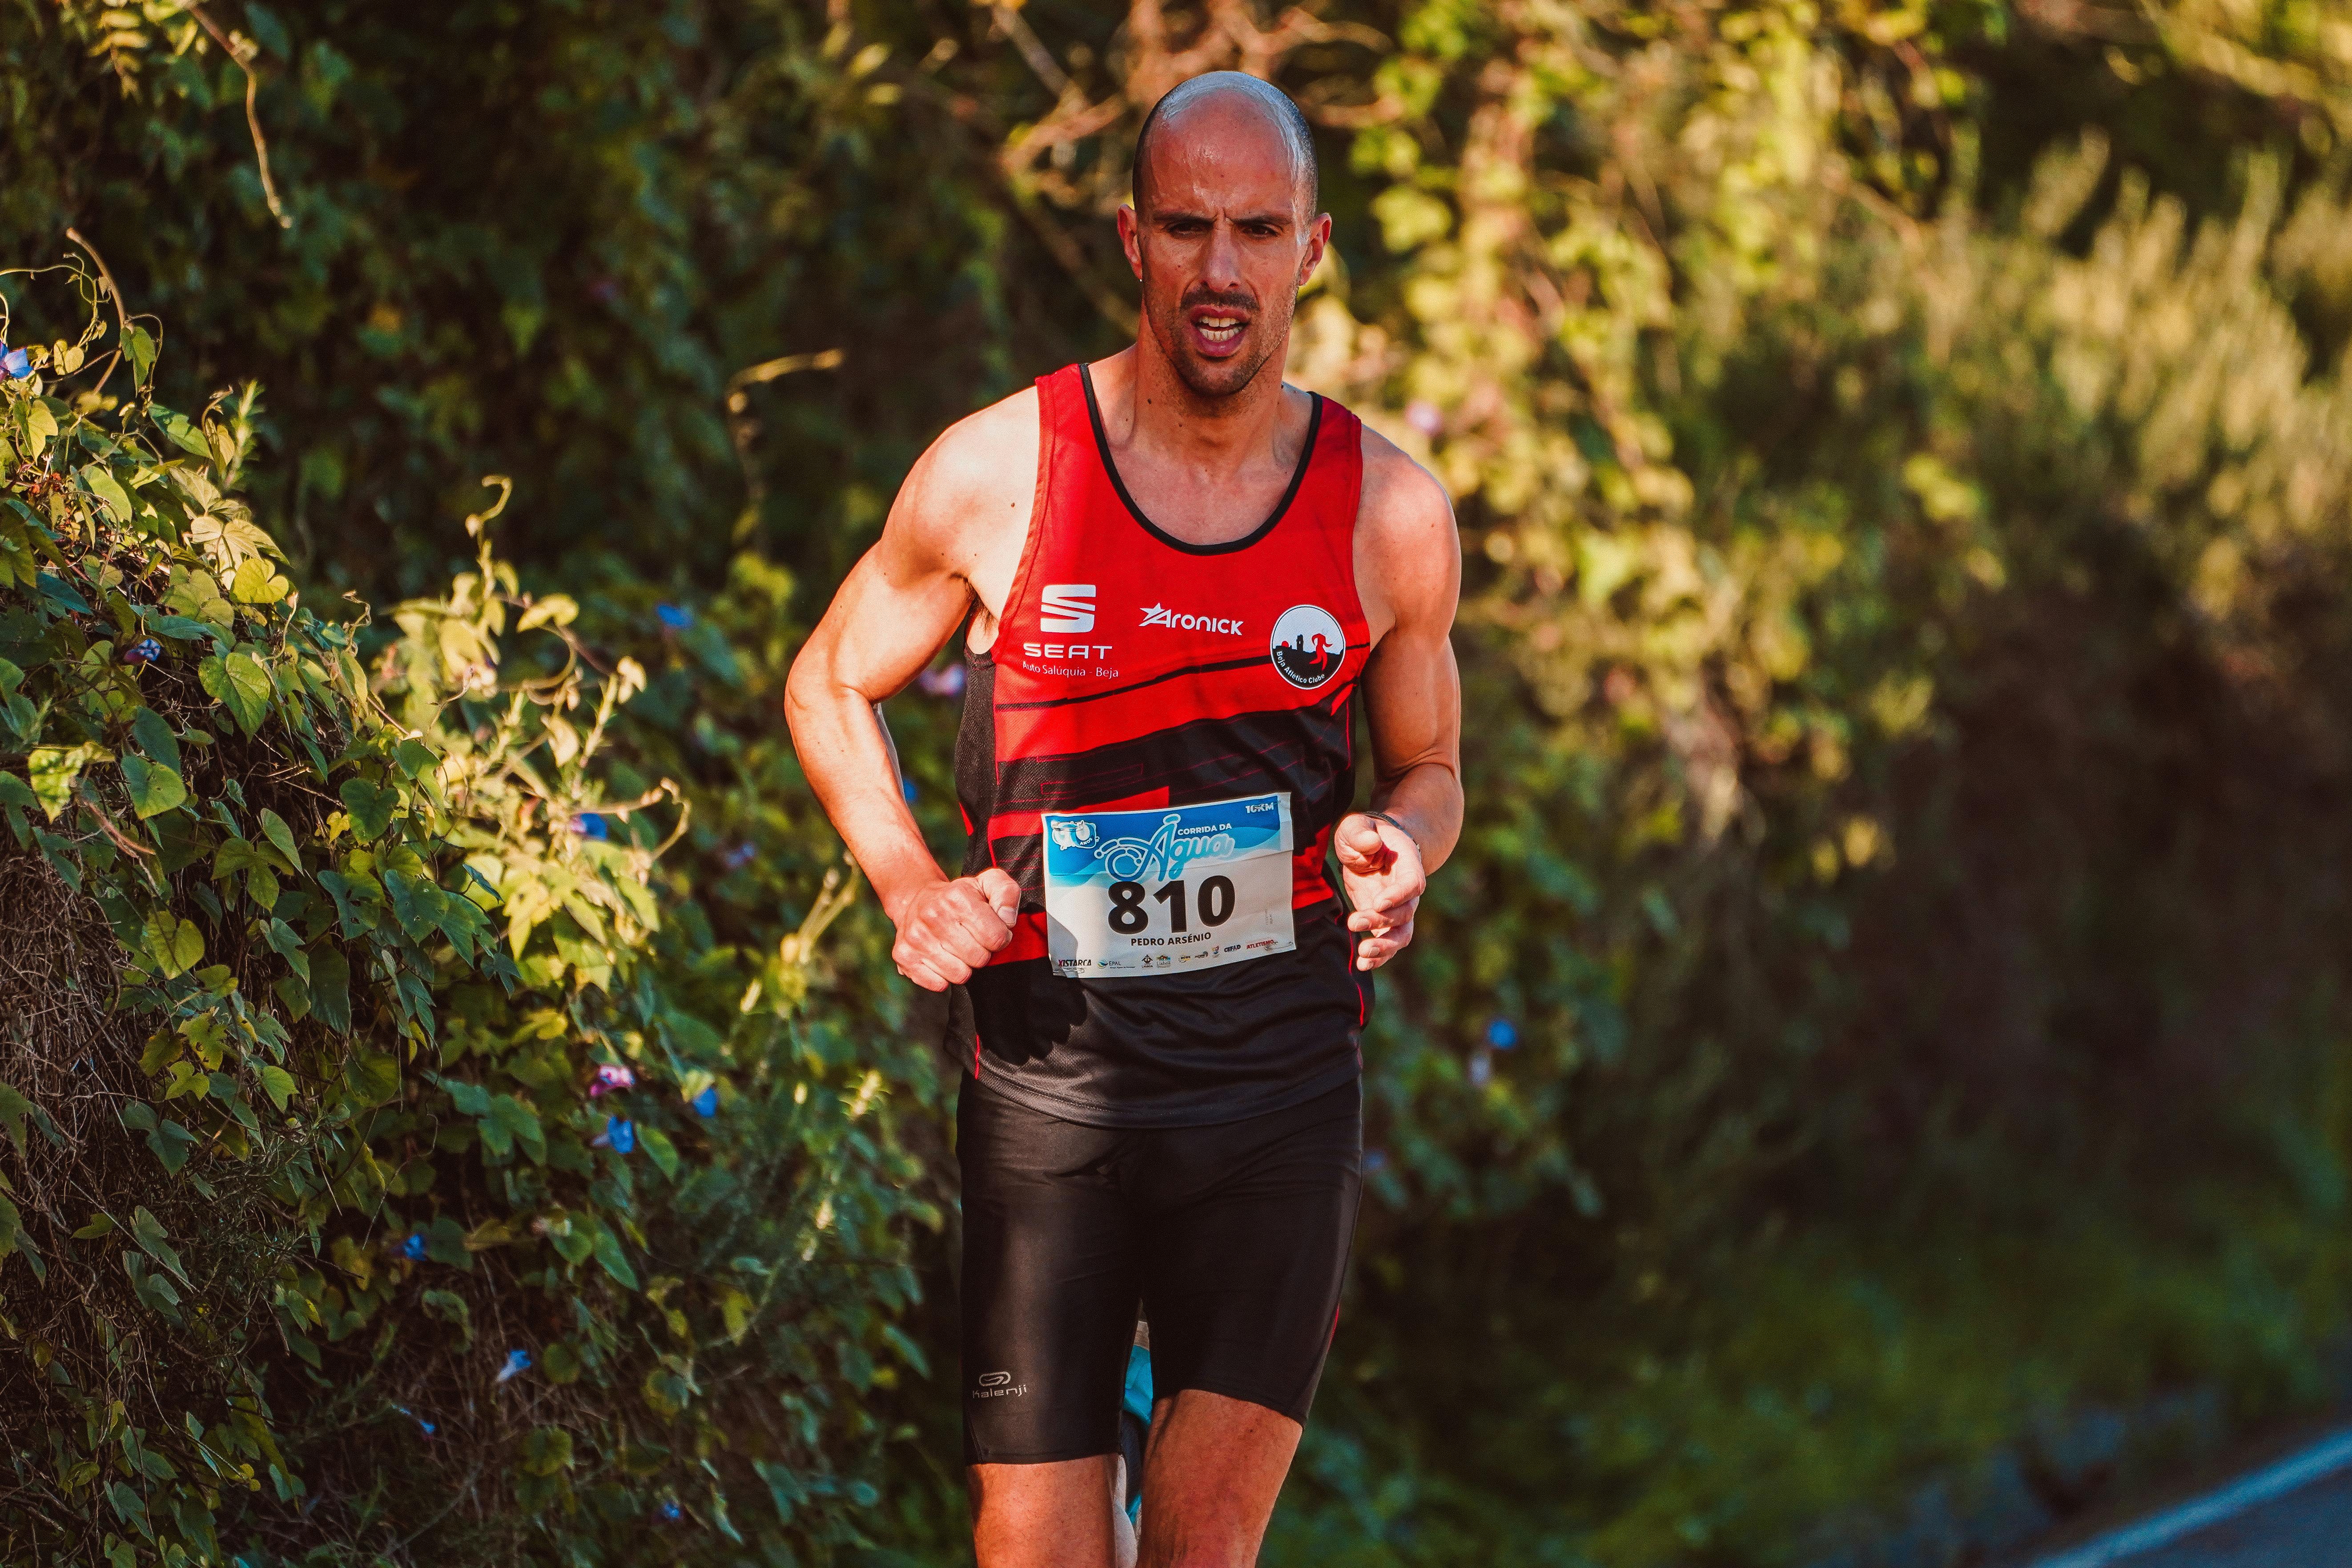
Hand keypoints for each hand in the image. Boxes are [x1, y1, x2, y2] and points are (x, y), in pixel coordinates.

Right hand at [888, 868, 1020, 991]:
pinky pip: (938, 984)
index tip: (990, 930)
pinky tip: (942, 959)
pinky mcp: (904, 956)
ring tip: (957, 949)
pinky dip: (944, 977)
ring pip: (960, 975)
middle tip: (973, 940)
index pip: (997, 937)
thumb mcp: (987, 884)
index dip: (1000, 937)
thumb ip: (1007, 894)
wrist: (915, 899)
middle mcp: (933, 915)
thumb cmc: (958, 897)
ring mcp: (916, 937)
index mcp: (957, 897)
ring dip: (964, 966)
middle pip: (980, 959)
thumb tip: (1007, 920)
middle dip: (982, 952)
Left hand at [1335, 813, 1423, 971]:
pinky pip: (1386, 943)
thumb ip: (1362, 832)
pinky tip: (1362, 965)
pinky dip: (1377, 957)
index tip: (1378, 902)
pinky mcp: (1382, 922)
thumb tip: (1371, 844)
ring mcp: (1396, 909)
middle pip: (1406, 914)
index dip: (1399, 896)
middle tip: (1355, 922)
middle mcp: (1406, 892)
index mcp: (1407, 865)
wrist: (1370, 845)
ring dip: (1384, 947)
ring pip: (1400, 935)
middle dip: (1382, 921)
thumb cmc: (1364, 833)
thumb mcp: (1357, 825)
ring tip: (1363, 955)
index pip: (1413, 884)